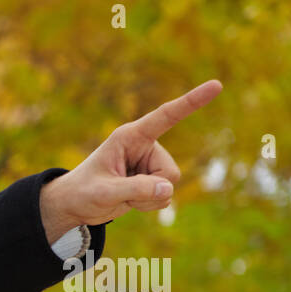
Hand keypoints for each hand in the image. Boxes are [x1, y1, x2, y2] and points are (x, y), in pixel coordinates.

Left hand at [40, 79, 222, 240]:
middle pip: (170, 171)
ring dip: (148, 199)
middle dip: (149, 189)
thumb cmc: (82, 192)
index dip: (191, 102)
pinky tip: (130, 201)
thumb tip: (168, 189)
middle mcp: (145, 147)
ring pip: (170, 185)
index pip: (166, 116)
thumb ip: (135, 190)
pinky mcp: (152, 180)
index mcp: (130, 137)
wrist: (74, 205)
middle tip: (119, 190)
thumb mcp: (104, 192)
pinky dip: (149, 205)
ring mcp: (150, 164)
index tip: (216, 86)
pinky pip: (165, 196)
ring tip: (122, 195)